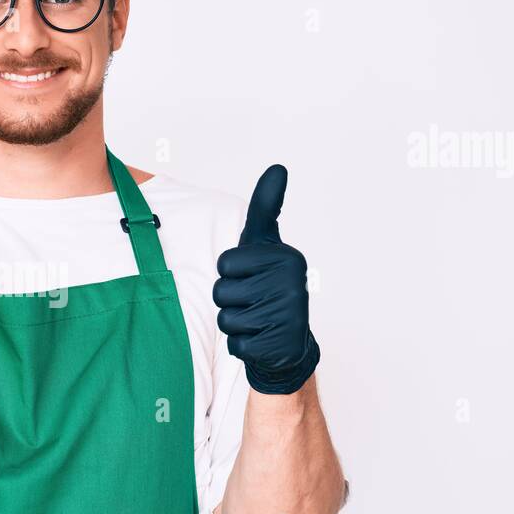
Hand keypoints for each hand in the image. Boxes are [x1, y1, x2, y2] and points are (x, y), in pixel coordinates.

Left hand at [213, 164, 318, 394]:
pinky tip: (261, 339)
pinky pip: (235, 344)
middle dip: (229, 299)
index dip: (230, 272)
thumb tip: (278, 167)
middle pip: (221, 291)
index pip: (225, 263)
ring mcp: (287, 317)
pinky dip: (242, 344)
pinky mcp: (278, 346)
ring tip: (256, 319)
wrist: (288, 341)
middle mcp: (292, 285)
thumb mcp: (265, 245)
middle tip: (253, 301)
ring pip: (225, 319)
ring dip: (234, 322)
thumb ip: (266, 208)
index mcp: (286, 257)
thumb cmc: (268, 284)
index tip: (252, 274)